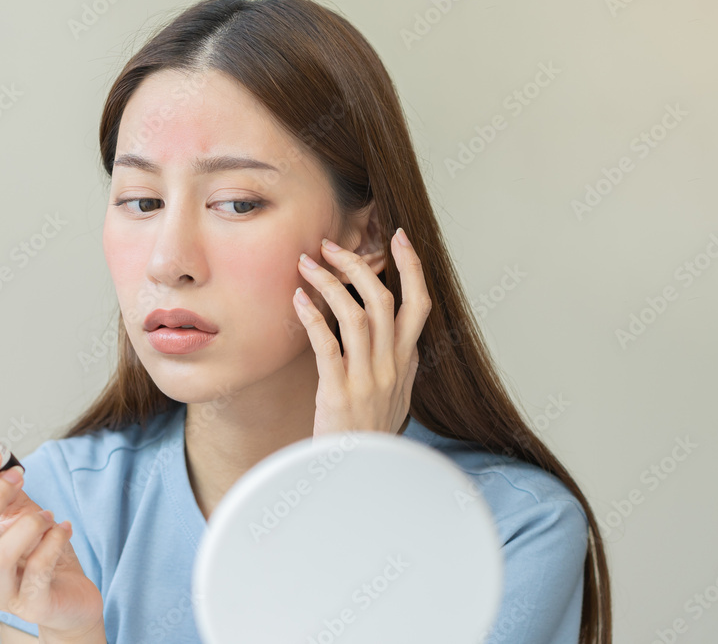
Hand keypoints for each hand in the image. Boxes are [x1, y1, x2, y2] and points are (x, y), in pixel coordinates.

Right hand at [0, 447, 103, 638]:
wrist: (71, 595)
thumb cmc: (41, 553)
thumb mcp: (20, 516)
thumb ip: (6, 491)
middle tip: (19, 476)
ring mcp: (2, 595)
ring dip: (27, 525)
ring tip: (47, 515)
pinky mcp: (33, 606)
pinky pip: (38, 569)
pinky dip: (53, 540)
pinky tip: (63, 529)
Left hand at [293, 227, 430, 436]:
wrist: (360, 479)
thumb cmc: (368, 437)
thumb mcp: (393, 397)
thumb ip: (393, 364)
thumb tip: (386, 332)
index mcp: (407, 364)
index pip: (419, 305)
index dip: (412, 267)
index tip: (399, 237)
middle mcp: (392, 367)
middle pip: (386, 300)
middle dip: (361, 264)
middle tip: (332, 245)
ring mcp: (369, 380)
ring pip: (356, 315)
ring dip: (330, 283)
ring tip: (307, 264)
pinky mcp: (341, 393)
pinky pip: (328, 344)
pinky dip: (314, 316)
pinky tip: (299, 298)